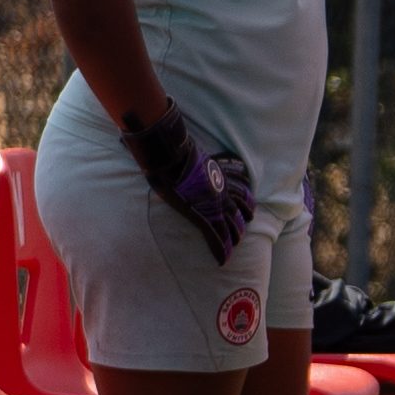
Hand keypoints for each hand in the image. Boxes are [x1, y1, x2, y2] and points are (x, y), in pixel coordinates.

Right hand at [124, 104, 258, 262]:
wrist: (168, 155)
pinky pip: (214, 236)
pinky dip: (220, 248)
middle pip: (239, 206)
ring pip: (230, 223)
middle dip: (242, 218)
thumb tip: (145, 135)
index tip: (249, 207)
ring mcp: (213, 203)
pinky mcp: (202, 215)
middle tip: (245, 227)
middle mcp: (220, 189)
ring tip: (235, 245)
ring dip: (234, 235)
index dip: (245, 199)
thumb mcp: (181, 149)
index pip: (239, 187)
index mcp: (217, 175)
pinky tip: (222, 259)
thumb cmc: (171, 149)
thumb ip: (176, 148)